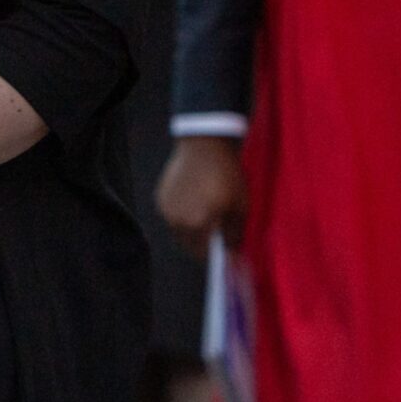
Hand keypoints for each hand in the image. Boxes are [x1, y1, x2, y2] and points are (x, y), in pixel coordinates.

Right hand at [157, 135, 246, 258]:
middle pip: (189, 246)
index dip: (216, 257)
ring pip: (179, 232)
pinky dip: (182, 216)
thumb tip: (232, 256)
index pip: (204, 255)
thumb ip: (234, 236)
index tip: (225, 253)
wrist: (205, 144)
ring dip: (191, 231)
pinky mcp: (160, 198)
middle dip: (203, 245)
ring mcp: (166, 210)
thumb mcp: (240, 207)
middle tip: (217, 235)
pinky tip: (194, 204)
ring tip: (205, 217)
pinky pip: (172, 217)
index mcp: (197, 226)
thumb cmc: (227, 176)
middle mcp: (177, 222)